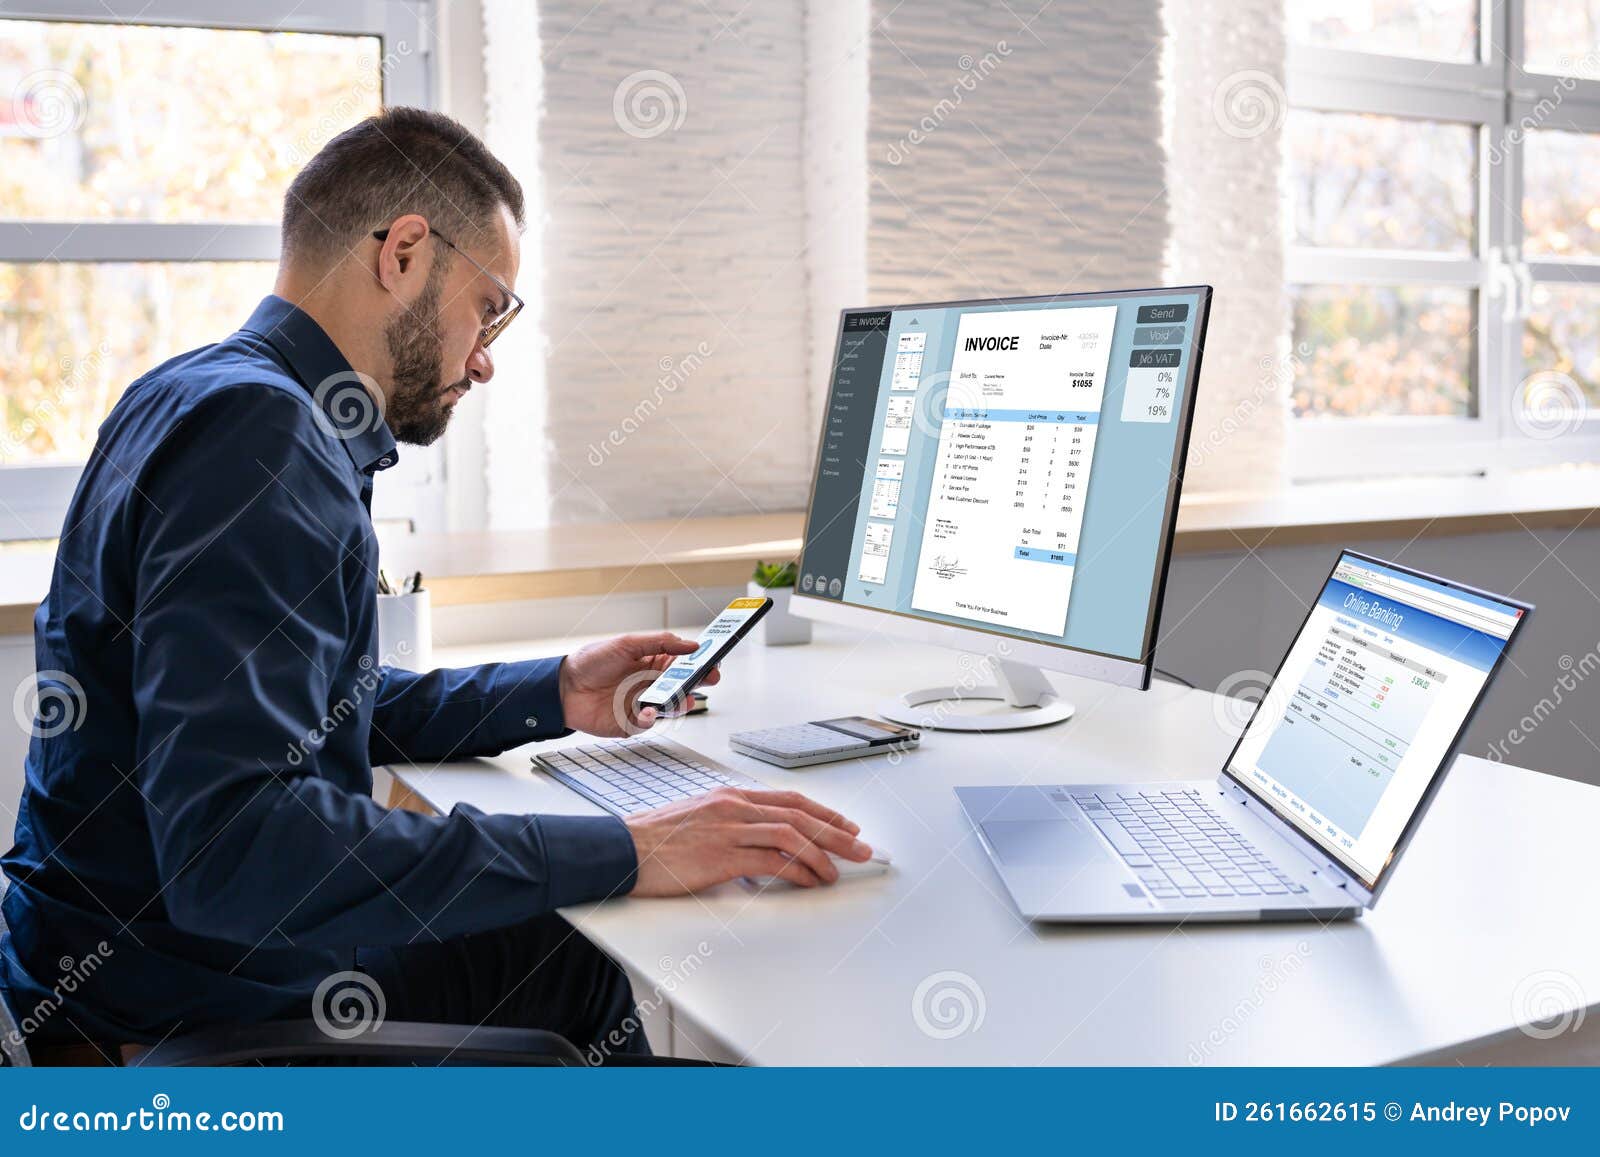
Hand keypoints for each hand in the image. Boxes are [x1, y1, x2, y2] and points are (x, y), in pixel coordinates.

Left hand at [557, 631, 720, 736]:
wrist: (563, 688)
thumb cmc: (591, 662)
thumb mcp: (627, 643)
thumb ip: (660, 643)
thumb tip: (691, 644)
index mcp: (651, 662)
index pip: (682, 662)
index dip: (698, 661)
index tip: (713, 658)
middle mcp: (650, 683)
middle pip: (682, 684)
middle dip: (698, 681)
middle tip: (710, 678)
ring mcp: (642, 704)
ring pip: (671, 706)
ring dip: (681, 703)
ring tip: (686, 698)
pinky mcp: (630, 723)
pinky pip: (648, 723)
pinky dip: (651, 718)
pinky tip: (647, 711)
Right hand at [626, 787, 872, 893]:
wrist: (622, 849)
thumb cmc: (655, 840)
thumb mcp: (698, 818)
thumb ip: (732, 824)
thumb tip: (760, 842)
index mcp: (730, 796)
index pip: (789, 800)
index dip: (823, 813)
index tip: (845, 825)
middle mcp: (734, 807)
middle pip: (799, 815)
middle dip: (836, 832)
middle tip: (861, 847)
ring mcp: (729, 829)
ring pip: (792, 835)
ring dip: (823, 854)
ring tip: (840, 870)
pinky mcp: (723, 855)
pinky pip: (773, 861)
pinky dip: (799, 871)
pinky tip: (810, 880)